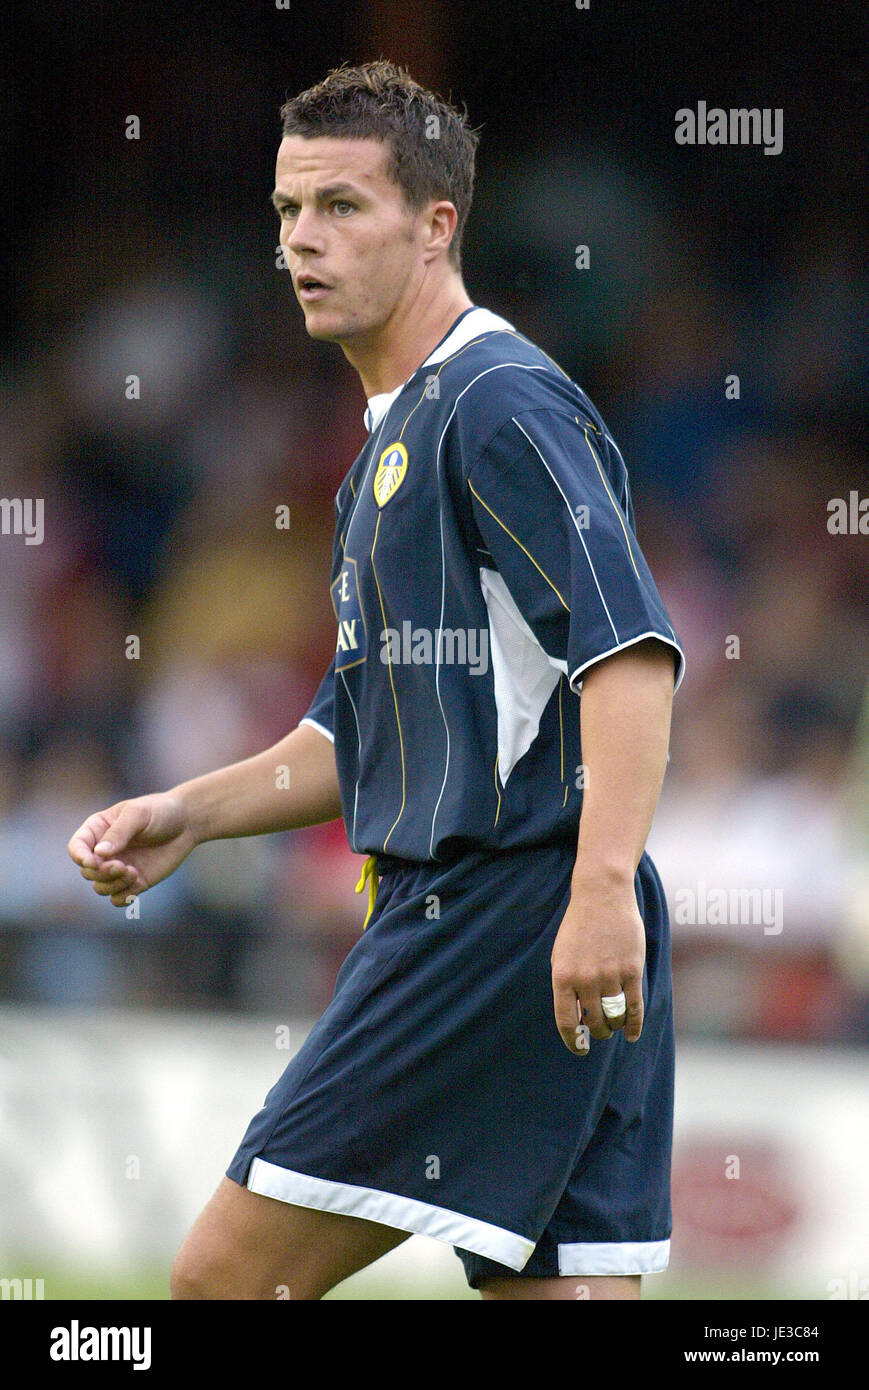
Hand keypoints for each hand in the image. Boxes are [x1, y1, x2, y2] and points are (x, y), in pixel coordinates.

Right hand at [67, 792, 196, 906]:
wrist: (186, 823)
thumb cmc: (160, 811)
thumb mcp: (138, 814)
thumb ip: (119, 832)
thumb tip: (99, 853)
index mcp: (98, 830)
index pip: (76, 847)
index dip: (79, 856)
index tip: (92, 861)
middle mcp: (104, 852)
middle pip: (87, 871)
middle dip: (101, 872)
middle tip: (122, 866)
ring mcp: (118, 868)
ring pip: (100, 887)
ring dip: (112, 885)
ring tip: (133, 873)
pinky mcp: (134, 882)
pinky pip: (118, 899)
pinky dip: (123, 896)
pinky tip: (137, 882)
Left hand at [550, 869, 644, 1056]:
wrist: (602, 895)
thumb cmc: (579, 927)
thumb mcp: (561, 955)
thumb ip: (566, 986)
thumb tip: (575, 1019)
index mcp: (562, 976)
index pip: (566, 1022)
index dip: (573, 1041)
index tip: (580, 1049)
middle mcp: (585, 979)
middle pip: (594, 1022)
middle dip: (598, 1032)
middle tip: (600, 1032)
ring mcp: (610, 975)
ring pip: (614, 1017)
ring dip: (615, 1027)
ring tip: (615, 1027)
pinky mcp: (632, 970)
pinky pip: (635, 1007)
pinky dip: (634, 1025)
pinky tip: (632, 1034)